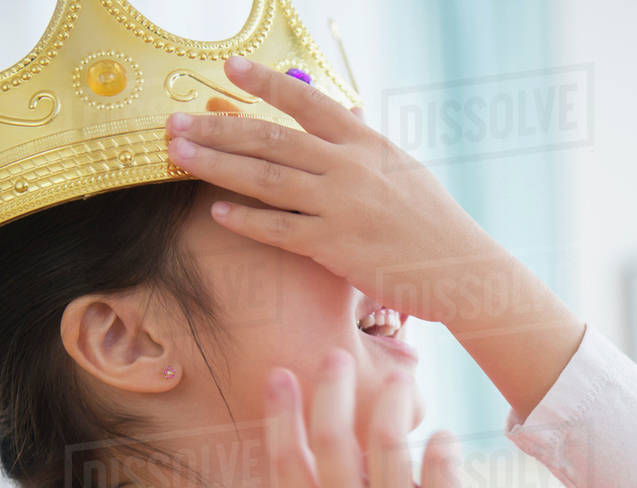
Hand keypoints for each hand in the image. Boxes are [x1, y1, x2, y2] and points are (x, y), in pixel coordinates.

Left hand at [165, 57, 507, 329]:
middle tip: (176, 122)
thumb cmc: (434, 225)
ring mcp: (341, 206)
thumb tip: (347, 118)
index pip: (309, 103)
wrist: (460, 270)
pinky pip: (280, 229)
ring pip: (266, 179)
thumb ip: (366, 148)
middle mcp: (350, 167)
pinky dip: (247, 220)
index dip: (266, 83)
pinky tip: (217, 213)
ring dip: (217, 165)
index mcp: (368, 144)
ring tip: (179, 156)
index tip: (231, 67)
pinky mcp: (335, 247)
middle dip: (218, 127)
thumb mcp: (404, 172)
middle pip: (271, 139)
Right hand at [265, 348, 478, 487]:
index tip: (281, 374)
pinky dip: (438, 443)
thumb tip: (323, 441)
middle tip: (336, 356)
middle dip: (330, 389)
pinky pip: (439, 465)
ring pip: (386, 439)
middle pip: (332, 438)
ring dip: (390, 400)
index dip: (280, 414)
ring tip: (399, 379)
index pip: (285, 461)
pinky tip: (439, 437)